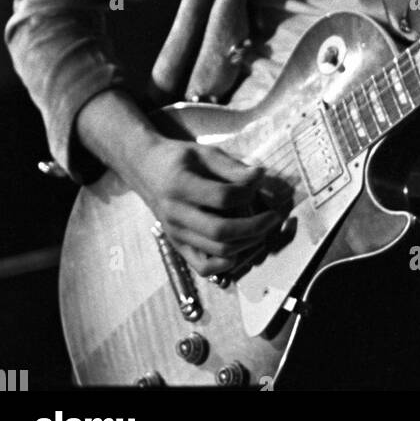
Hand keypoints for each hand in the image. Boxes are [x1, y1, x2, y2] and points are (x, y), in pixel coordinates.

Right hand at [130, 137, 290, 277]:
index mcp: (181, 185)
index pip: (222, 197)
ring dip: (246, 243)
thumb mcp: (204, 152)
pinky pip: (203, 267)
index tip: (258, 182)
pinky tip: (240, 248)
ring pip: (216, 251)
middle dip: (255, 226)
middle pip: (221, 231)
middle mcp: (175, 214)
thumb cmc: (179, 158)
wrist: (146, 169)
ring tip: (262, 229)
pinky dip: (225, 264)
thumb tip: (260, 175)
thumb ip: (231, 166)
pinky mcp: (177, 246)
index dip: (247, 192)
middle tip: (274, 216)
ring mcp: (175, 234)